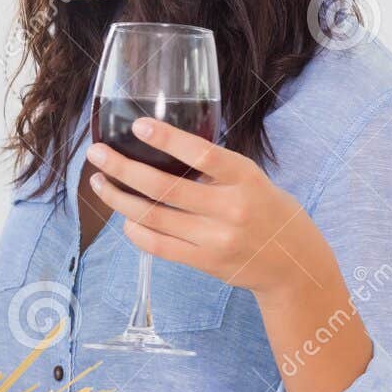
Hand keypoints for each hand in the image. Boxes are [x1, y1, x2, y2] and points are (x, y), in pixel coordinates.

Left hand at [86, 117, 335, 301]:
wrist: (294, 266)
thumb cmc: (268, 212)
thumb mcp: (253, 180)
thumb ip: (215, 169)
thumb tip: (163, 147)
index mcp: (246, 178)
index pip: (203, 155)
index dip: (168, 139)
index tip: (137, 126)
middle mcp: (230, 208)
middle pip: (164, 187)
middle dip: (122, 168)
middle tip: (96, 154)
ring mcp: (216, 239)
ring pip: (153, 217)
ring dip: (118, 198)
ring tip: (98, 183)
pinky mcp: (205, 262)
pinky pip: (158, 246)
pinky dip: (134, 230)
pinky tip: (123, 217)